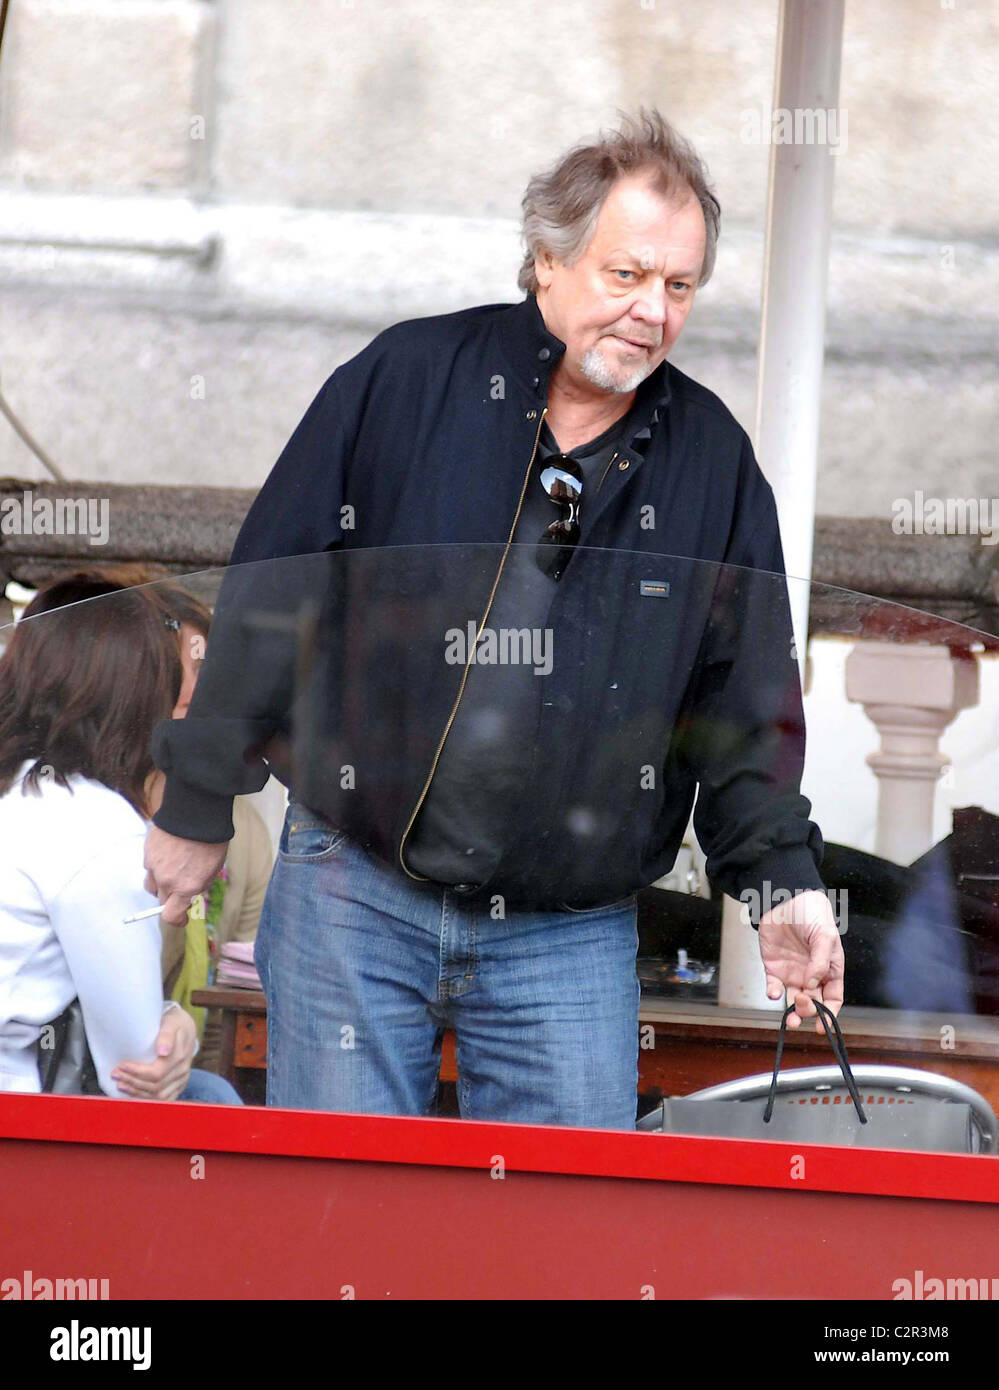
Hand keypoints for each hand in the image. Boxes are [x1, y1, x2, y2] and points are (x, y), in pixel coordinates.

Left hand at [111, 1006, 196, 1100]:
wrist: (187, 1028)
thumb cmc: (174, 1023)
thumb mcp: (171, 1022)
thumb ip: (166, 1035)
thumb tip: (163, 1051)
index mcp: (180, 1056)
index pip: (156, 1072)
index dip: (136, 1073)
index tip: (121, 1065)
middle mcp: (182, 1070)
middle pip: (155, 1086)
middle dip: (132, 1082)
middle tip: (115, 1074)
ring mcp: (182, 1079)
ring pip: (159, 1096)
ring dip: (137, 1092)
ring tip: (120, 1085)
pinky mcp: (180, 1085)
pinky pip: (164, 1099)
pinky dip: (148, 1099)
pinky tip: (134, 1094)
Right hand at [144, 823, 227, 926]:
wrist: (196, 812)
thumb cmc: (211, 840)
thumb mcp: (213, 868)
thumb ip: (199, 885)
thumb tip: (190, 894)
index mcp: (186, 887)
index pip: (171, 916)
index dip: (177, 920)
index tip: (182, 918)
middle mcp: (167, 880)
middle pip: (162, 902)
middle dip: (172, 900)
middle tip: (182, 890)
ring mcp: (154, 866)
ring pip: (152, 886)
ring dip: (162, 885)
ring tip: (174, 871)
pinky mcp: (147, 852)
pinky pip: (150, 867)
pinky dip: (158, 866)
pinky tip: (170, 855)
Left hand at [758, 889, 843, 1032]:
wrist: (785, 898)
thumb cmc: (812, 914)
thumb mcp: (824, 936)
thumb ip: (820, 962)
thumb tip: (812, 986)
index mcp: (830, 970)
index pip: (833, 999)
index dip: (830, 1015)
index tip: (824, 1027)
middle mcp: (811, 976)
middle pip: (813, 1003)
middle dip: (810, 1011)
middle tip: (803, 1004)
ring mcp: (792, 973)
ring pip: (793, 1001)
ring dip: (792, 1013)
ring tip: (791, 1019)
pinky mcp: (773, 968)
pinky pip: (773, 987)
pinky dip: (773, 994)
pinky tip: (773, 993)